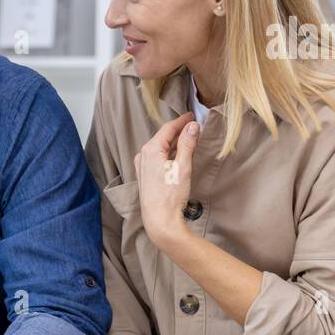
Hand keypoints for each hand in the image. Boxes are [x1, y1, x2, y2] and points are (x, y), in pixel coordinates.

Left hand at [134, 111, 198, 247]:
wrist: (159, 219)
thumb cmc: (171, 195)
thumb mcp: (183, 166)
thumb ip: (187, 144)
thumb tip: (192, 126)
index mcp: (151, 149)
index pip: (168, 128)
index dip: (181, 121)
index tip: (192, 115)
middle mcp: (143, 155)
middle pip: (163, 136)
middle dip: (178, 130)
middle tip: (192, 124)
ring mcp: (141, 165)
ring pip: (159, 147)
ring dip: (173, 142)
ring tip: (187, 137)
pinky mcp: (144, 175)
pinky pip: (156, 157)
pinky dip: (167, 152)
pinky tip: (176, 154)